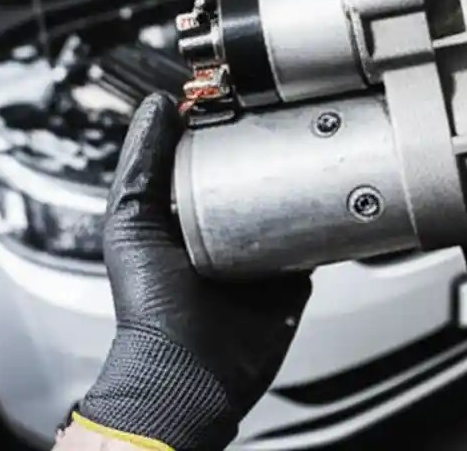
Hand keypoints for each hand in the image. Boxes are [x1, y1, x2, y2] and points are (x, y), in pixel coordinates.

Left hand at [75, 94, 310, 449]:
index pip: (208, 154)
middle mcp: (224, 227)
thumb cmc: (147, 306)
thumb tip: (158, 107)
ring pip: (291, 202)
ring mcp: (261, 251)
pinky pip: (317, 239)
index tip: (241, 95)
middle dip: (272, 147)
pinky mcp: (292, 275)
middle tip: (289, 115)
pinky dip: (327, 221)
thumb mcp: (130, 221)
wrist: (190, 370)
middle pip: (256, 173)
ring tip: (320, 144)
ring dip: (305, 179)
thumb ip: (141, 164)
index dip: (223, 124)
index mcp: (182, 210)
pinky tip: (336, 194)